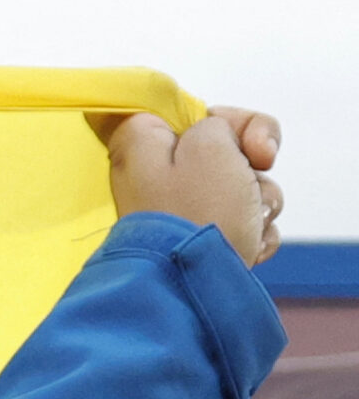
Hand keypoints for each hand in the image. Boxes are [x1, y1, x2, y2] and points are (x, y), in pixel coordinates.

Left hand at [94, 106, 282, 267]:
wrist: (194, 287)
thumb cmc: (198, 210)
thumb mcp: (209, 143)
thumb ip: (213, 124)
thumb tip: (210, 139)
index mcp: (142, 148)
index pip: (183, 111)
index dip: (223, 119)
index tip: (236, 134)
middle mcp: (155, 179)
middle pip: (222, 149)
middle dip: (251, 160)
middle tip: (255, 169)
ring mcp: (180, 214)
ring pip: (240, 187)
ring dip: (257, 200)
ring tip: (244, 221)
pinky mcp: (202, 243)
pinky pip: (242, 222)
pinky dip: (253, 231)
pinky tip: (246, 245)